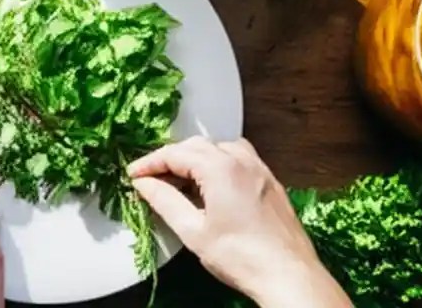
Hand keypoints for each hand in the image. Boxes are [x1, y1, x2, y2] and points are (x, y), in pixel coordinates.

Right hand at [128, 137, 350, 307]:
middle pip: (197, 146)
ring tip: (181, 181)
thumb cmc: (241, 256)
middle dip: (171, 159)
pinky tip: (212, 185)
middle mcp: (242, 160)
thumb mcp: (193, 231)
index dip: (149, 163)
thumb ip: (165, 201)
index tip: (132, 176)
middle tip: (152, 180)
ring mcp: (260, 169)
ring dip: (196, 158)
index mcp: (221, 168)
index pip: (175, 154)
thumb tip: (144, 184)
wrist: (288, 275)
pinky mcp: (271, 182)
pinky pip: (240, 158)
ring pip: (220, 148)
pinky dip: (219, 163)